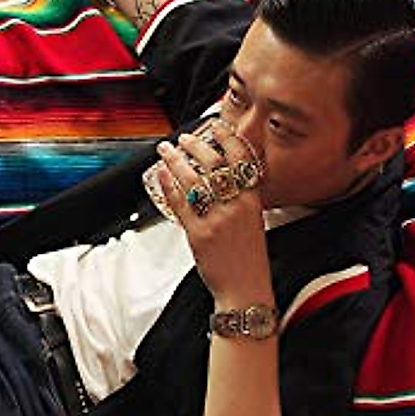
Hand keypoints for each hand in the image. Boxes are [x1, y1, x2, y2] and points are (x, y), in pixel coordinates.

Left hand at [153, 119, 272, 304]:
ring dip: (175, 160)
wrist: (245, 289)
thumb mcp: (253, 222)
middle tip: (184, 138)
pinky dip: (168, 186)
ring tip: (166, 150)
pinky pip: (180, 204)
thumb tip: (222, 180)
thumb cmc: (248, 259)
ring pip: (193, 180)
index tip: (216, 126)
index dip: (228, 138)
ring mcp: (217, 219)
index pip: (242, 159)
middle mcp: (236, 206)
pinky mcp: (199, 233)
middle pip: (214, 164)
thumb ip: (240, 199)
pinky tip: (161, 176)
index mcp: (252, 201)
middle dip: (196, 145)